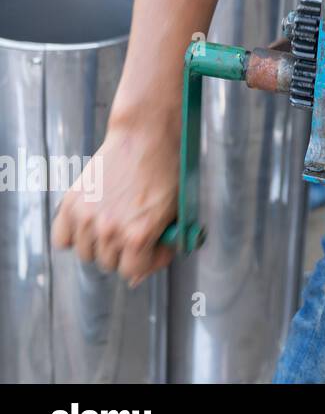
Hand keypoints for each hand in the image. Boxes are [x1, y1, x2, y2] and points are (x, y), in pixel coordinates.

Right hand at [51, 115, 178, 286]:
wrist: (146, 137)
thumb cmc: (166, 171)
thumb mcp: (174, 213)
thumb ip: (159, 245)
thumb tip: (137, 276)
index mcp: (138, 235)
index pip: (133, 271)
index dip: (148, 262)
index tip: (154, 248)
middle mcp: (109, 230)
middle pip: (109, 264)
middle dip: (126, 253)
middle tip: (135, 232)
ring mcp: (87, 217)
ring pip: (86, 253)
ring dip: (101, 245)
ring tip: (116, 224)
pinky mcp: (71, 203)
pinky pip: (62, 239)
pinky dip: (74, 236)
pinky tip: (91, 225)